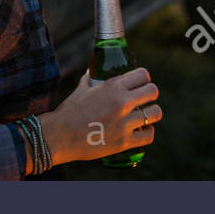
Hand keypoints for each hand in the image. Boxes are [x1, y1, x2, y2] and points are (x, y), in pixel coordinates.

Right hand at [37, 67, 161, 167]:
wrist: (59, 136)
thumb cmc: (69, 111)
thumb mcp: (81, 89)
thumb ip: (90, 79)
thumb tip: (91, 72)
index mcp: (112, 86)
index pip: (143, 74)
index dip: (144, 79)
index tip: (142, 83)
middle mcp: (121, 102)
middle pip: (153, 91)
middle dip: (151, 94)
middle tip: (145, 100)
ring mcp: (124, 123)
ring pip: (155, 113)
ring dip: (152, 114)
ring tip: (146, 116)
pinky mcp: (124, 141)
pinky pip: (149, 135)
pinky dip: (148, 133)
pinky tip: (142, 131)